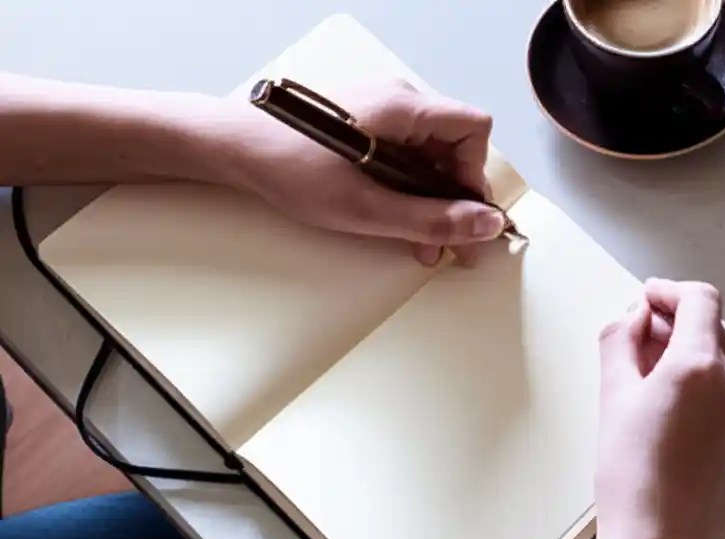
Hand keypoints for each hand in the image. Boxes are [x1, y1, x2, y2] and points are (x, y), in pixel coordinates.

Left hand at [224, 80, 502, 265]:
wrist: (231, 146)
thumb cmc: (287, 166)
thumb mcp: (366, 207)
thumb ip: (432, 219)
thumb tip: (486, 225)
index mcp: (403, 106)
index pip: (473, 129)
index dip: (475, 176)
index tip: (462, 216)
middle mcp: (398, 99)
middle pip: (455, 147)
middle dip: (455, 200)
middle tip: (450, 245)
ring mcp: (381, 109)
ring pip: (431, 156)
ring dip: (431, 201)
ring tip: (419, 241)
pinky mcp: (365, 123)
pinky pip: (406, 155)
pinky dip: (408, 189)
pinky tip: (395, 218)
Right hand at [594, 279, 724, 538]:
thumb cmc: (634, 480)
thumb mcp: (613, 397)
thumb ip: (621, 341)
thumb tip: (635, 317)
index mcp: (701, 364)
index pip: (699, 299)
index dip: (670, 292)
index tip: (649, 301)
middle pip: (715, 329)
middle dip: (680, 327)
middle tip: (642, 343)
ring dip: (697, 361)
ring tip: (659, 387)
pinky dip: (714, 394)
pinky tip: (683, 420)